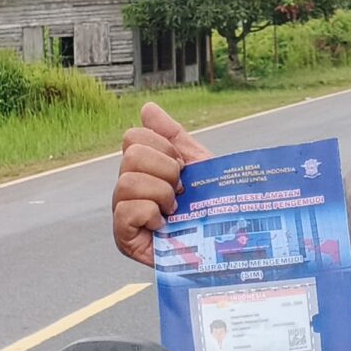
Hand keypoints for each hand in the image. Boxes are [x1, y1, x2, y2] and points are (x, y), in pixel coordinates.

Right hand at [113, 101, 210, 266]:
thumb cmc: (213, 205)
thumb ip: (173, 136)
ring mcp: (123, 212)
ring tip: (175, 209)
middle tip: (182, 191)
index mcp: (142, 168)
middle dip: (166, 171)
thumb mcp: (197, 164)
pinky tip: (164, 224)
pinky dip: (151, 214)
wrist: (228, 242)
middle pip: (130, 156)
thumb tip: (147, 108)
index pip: (133, 136)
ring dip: (161, 194)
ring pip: (127, 182)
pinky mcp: (124, 237)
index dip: (164, 148)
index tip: (184, 168)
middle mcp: (127, 188)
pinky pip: (125, 211)